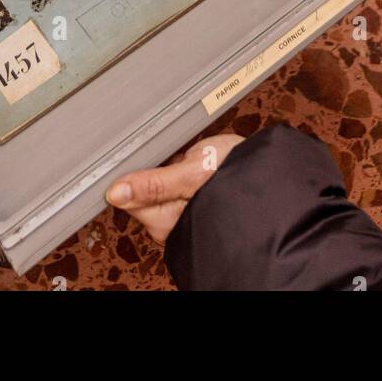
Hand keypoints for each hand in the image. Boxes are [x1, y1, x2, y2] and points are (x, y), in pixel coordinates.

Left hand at [105, 134, 242, 244]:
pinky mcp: (187, 205)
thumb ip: (154, 184)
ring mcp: (178, 217)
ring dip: (165, 171)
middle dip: (152, 171)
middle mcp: (168, 225)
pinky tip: (190, 164)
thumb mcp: (193, 172)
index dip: (131, 173)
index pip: (127, 198)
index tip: (141, 155)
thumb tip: (115, 193)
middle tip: (174, 155)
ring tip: (186, 159)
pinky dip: (175, 173)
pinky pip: (169, 187)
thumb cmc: (237, 173)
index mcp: (164, 221)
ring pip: (155, 189)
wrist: (266, 172)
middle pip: (140, 194)